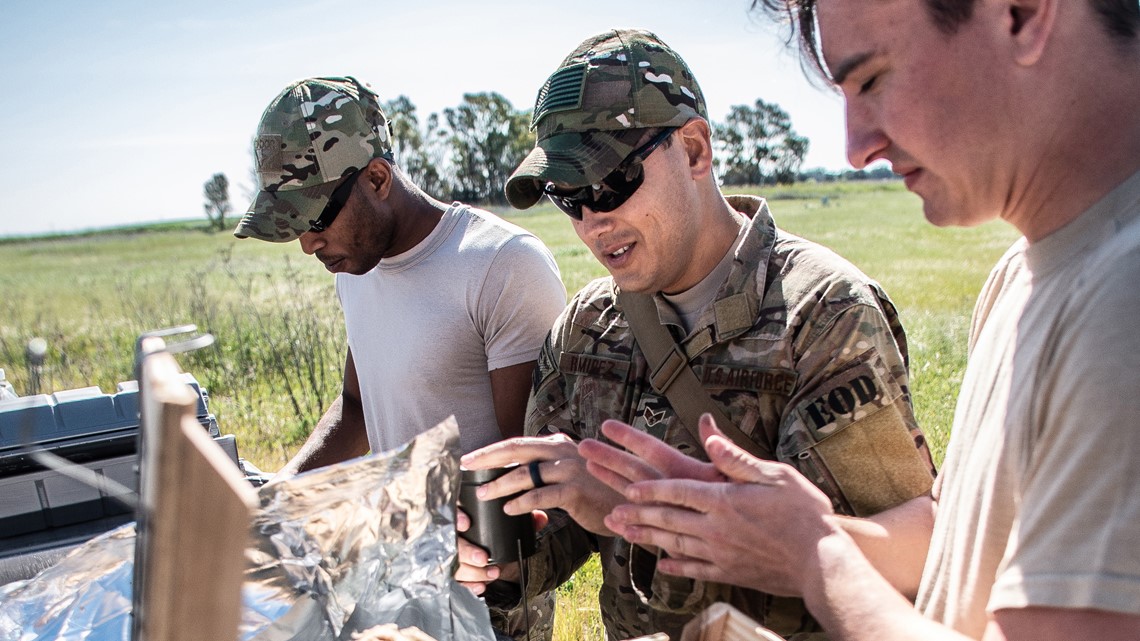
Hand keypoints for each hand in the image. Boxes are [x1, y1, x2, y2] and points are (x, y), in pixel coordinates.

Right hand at [454, 508, 548, 595]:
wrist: (490, 556)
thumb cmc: (495, 536)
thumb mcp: (509, 526)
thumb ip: (525, 520)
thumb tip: (541, 517)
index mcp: (464, 519)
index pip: (453, 514)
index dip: (456, 518)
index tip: (466, 523)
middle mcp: (455, 538)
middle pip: (453, 544)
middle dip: (467, 552)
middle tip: (483, 558)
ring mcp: (453, 557)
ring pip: (455, 565)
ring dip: (473, 571)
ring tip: (493, 573)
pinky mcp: (456, 574)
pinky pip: (457, 582)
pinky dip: (469, 585)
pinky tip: (481, 586)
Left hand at [460, 434, 622, 535]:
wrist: (629, 504)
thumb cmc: (597, 491)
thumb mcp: (570, 474)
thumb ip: (545, 472)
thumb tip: (515, 481)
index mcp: (559, 444)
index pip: (518, 443)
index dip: (492, 450)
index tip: (471, 458)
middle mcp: (563, 450)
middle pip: (516, 450)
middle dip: (487, 458)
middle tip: (465, 467)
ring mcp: (570, 469)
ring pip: (525, 474)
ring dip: (500, 485)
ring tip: (483, 494)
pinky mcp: (575, 490)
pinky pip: (542, 496)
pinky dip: (522, 502)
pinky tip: (509, 509)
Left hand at [603, 415, 838, 596]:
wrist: (823, 563)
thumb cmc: (805, 514)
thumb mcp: (775, 475)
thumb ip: (736, 458)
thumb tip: (709, 431)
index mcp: (724, 500)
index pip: (676, 490)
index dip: (649, 488)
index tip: (627, 486)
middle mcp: (716, 528)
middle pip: (667, 518)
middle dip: (636, 512)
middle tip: (611, 512)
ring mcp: (721, 554)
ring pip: (674, 544)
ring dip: (646, 537)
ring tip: (624, 533)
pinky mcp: (730, 573)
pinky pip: (695, 570)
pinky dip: (676, 566)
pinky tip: (662, 564)